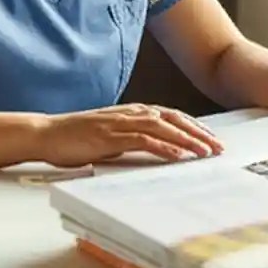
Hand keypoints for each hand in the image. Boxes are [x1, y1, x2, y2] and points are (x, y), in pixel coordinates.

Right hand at [36, 103, 224, 168]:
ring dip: (187, 139)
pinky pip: (143, 140)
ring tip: (205, 152)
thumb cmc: (77, 138)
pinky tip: (177, 155)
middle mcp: (130, 113)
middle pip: (174, 119)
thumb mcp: (112, 137)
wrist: (48, 133)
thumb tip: (156, 150)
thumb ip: (133, 139)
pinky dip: (163, 146)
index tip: (212, 139)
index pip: (172, 116)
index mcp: (132, 112)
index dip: (194, 126)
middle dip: (199, 133)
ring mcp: (120, 122)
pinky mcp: (110, 135)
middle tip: (219, 148)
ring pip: (163, 127)